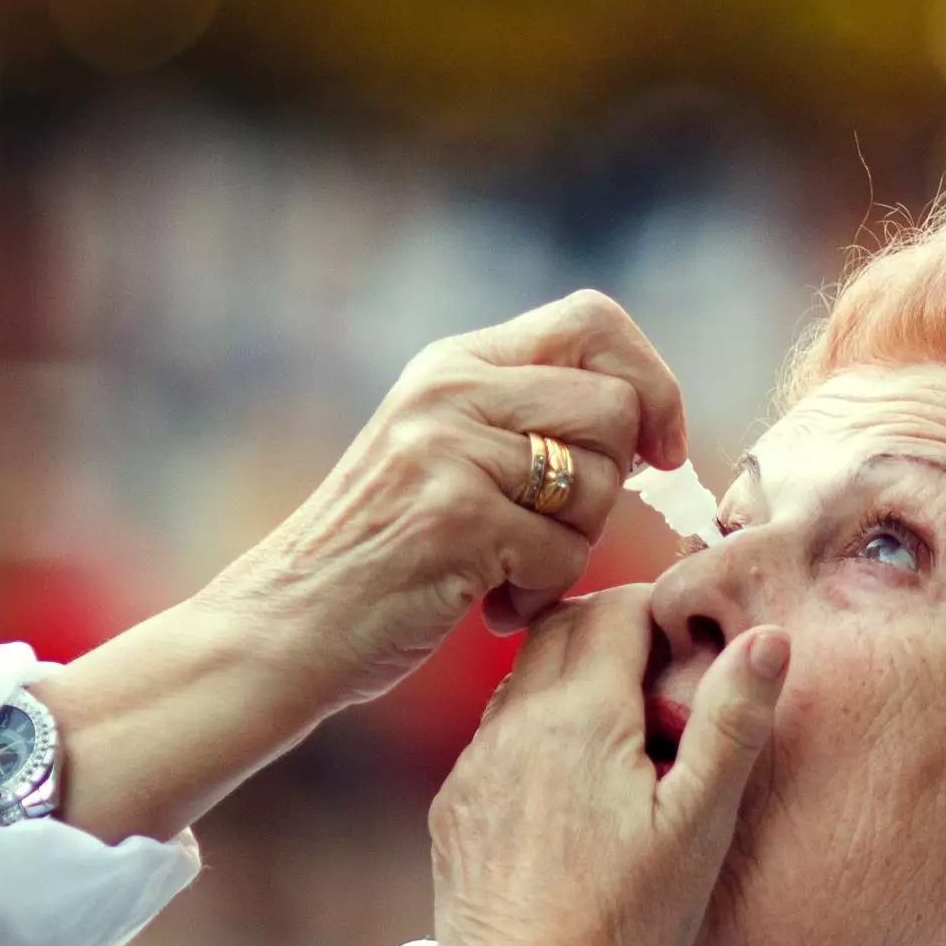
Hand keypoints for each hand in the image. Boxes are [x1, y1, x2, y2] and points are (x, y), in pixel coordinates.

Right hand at [38, 289, 685, 844]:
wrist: (285, 626)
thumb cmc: (378, 557)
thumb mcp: (437, 452)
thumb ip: (520, 416)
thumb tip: (646, 414)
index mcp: (454, 363)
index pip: (593, 319)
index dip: (651, 378)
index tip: (660, 448)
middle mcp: (450, 389)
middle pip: (615, 406)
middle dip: (610, 488)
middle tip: (552, 535)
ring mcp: (449, 448)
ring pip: (598, 485)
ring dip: (572, 550)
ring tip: (504, 573)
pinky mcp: (455, 516)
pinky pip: (564, 555)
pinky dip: (538, 595)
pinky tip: (486, 606)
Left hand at [428, 583, 786, 945]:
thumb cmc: (624, 926)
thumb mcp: (699, 825)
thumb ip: (732, 723)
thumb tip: (767, 637)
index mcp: (576, 714)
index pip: (616, 607)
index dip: (663, 612)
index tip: (696, 649)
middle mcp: (510, 726)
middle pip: (562, 629)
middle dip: (617, 632)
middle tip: (668, 682)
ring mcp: (473, 768)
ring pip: (522, 681)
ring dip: (573, 682)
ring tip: (626, 741)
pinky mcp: (454, 810)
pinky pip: (494, 739)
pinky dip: (535, 735)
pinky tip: (572, 792)